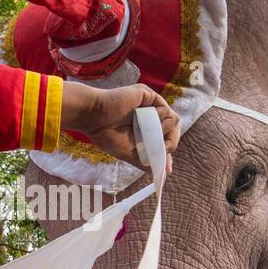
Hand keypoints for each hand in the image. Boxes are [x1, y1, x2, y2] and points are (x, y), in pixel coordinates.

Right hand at [60, 81, 179, 172]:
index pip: (164, 139)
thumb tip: (164, 172)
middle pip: (174, 129)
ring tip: (147, 134)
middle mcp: (149, 116)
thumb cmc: (107, 135)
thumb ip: (147, 161)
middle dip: (171, 142)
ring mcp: (150, 106)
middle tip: (162, 150)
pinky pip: (166, 109)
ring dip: (164, 131)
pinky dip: (159, 119)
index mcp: (145, 128)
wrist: (94, 118)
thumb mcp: (130, 153)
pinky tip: (143, 121)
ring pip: (173, 120)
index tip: (167, 168)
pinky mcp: (149, 96)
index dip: (168, 151)